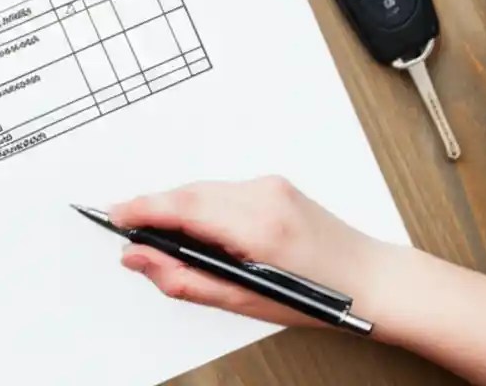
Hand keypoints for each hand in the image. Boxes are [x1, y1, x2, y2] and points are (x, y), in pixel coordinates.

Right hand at [111, 175, 394, 327]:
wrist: (371, 279)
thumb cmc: (320, 297)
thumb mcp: (243, 301)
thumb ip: (183, 280)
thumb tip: (140, 260)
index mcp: (258, 226)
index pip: (183, 207)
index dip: (141, 208)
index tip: (114, 216)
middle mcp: (263, 197)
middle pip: (188, 193)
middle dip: (154, 210)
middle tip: (131, 235)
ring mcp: (270, 186)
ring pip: (202, 190)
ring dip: (178, 209)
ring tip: (165, 239)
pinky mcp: (273, 184)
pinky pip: (221, 189)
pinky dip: (201, 206)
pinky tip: (200, 229)